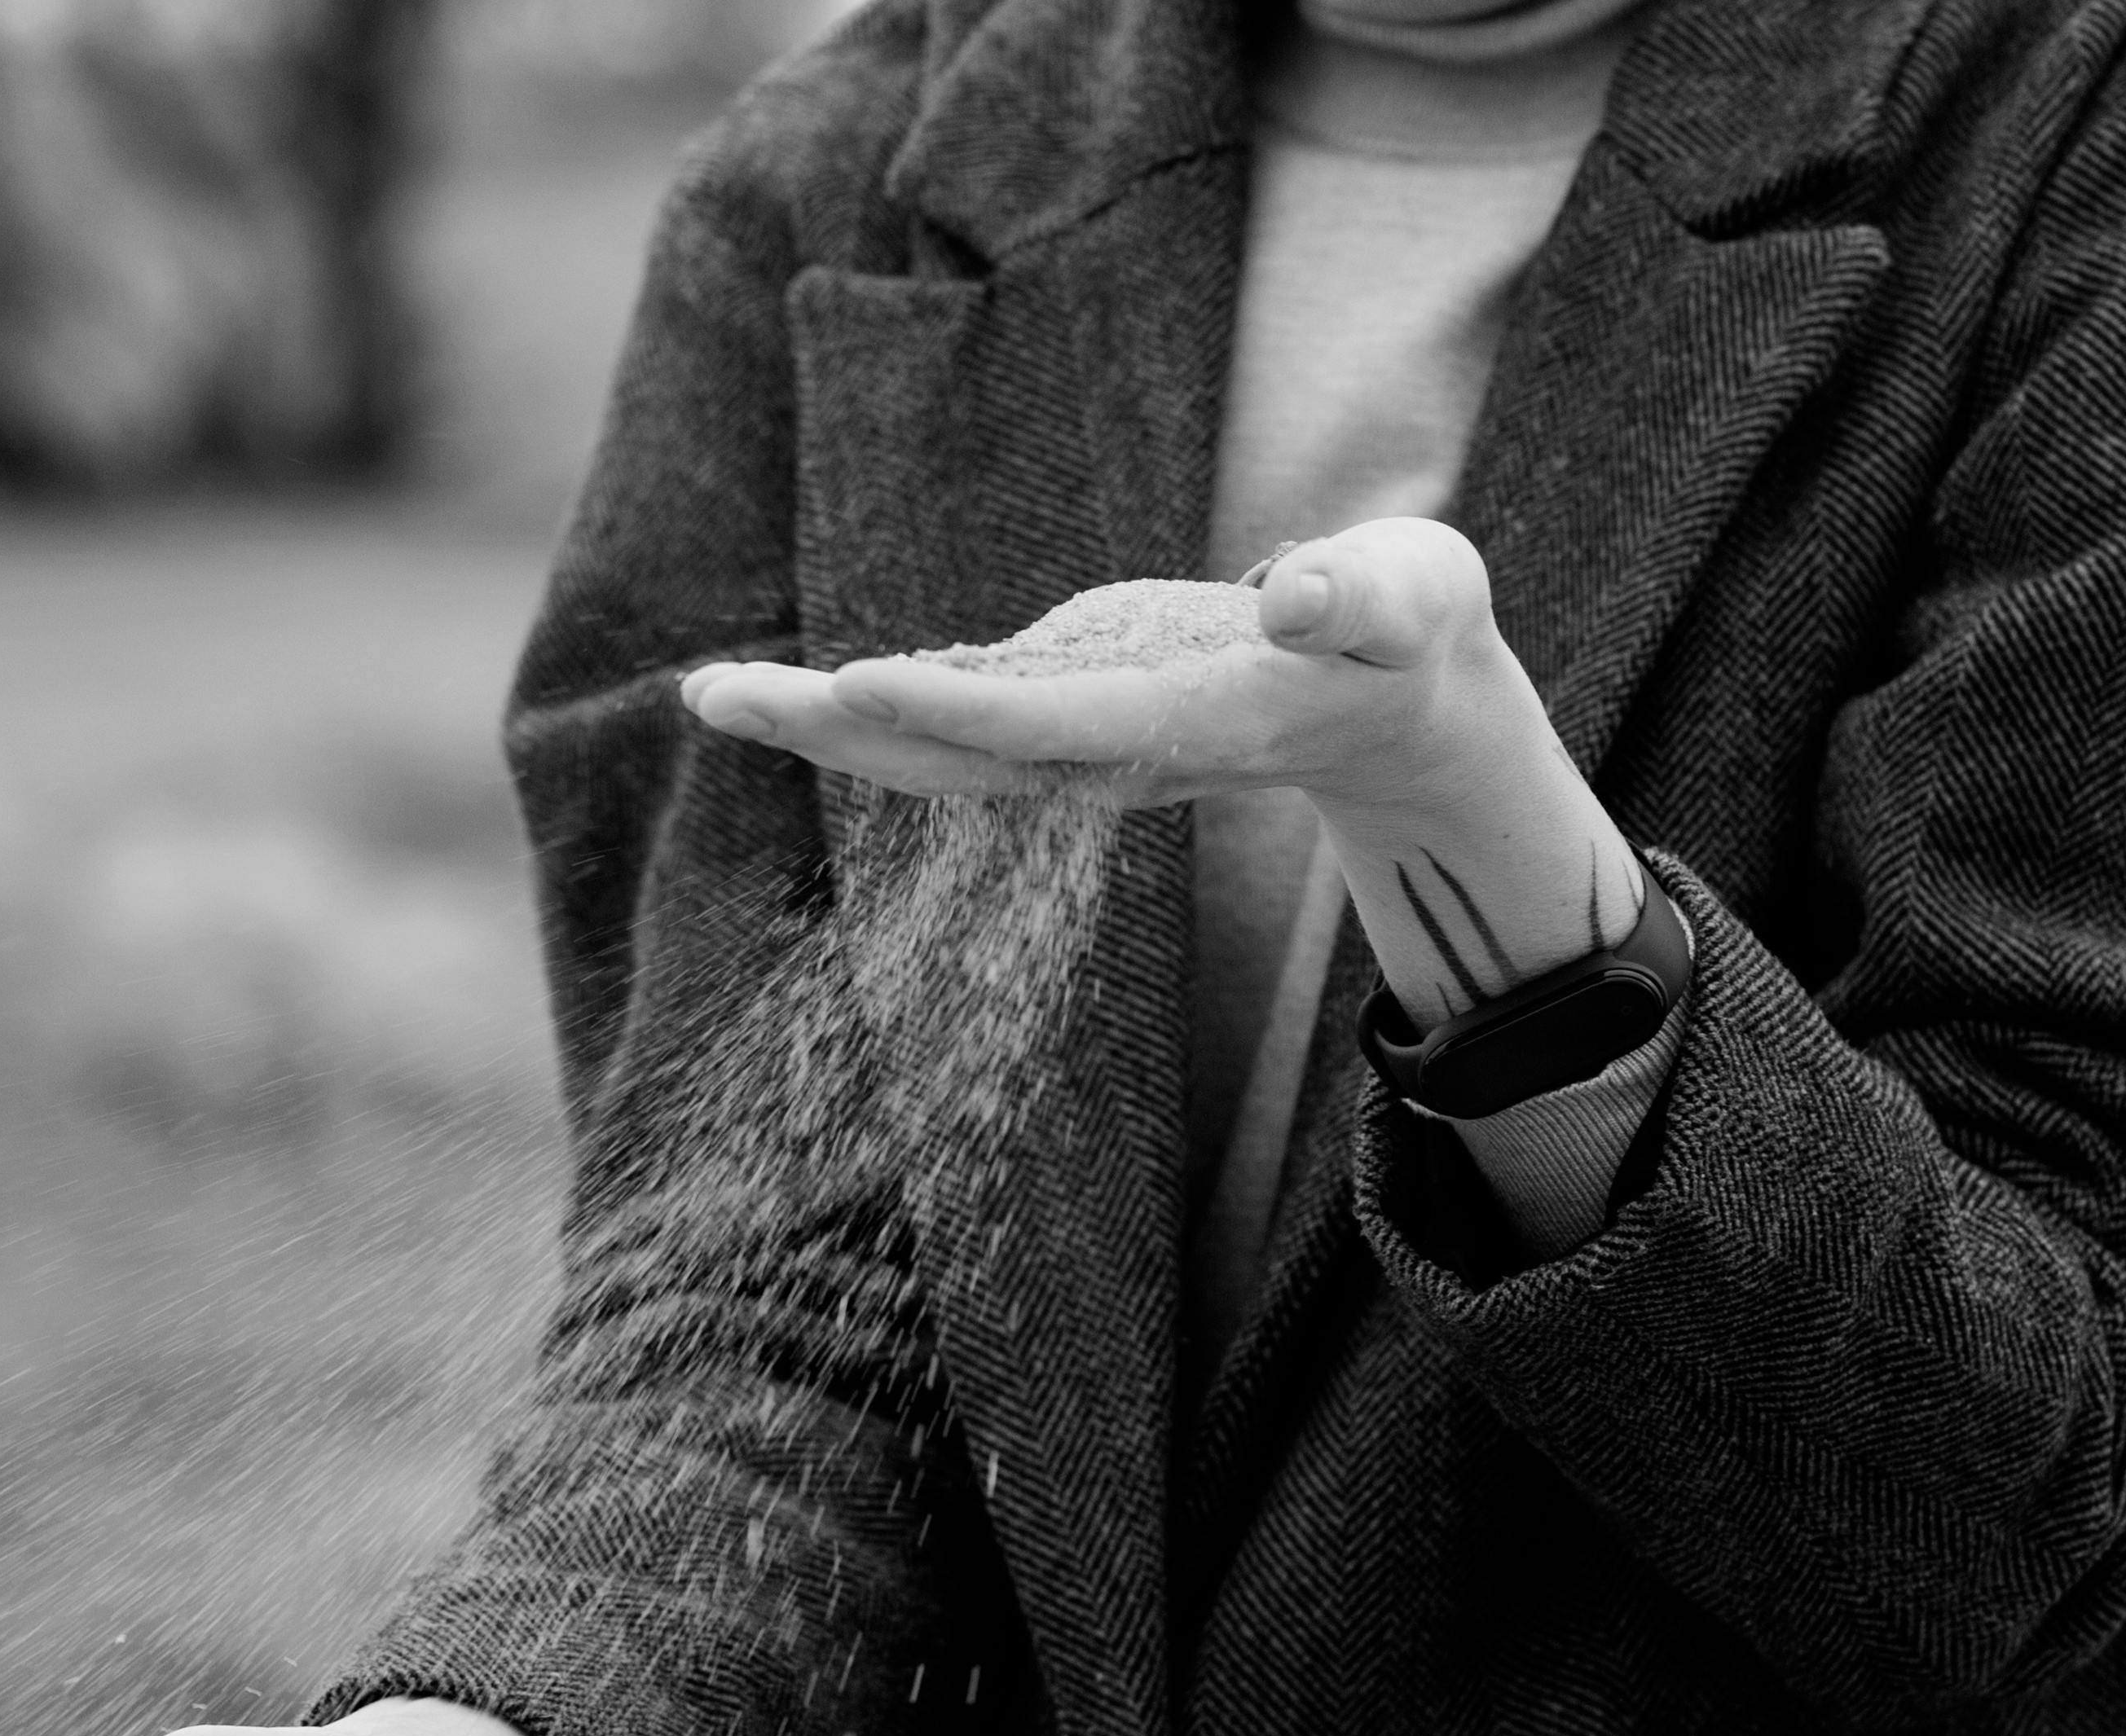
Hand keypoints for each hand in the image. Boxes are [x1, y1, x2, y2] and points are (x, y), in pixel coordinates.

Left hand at [681, 518, 1642, 1029]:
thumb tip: (1293, 593)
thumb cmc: (1411, 633)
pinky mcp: (1061, 697)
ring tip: (710, 695)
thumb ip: (1363, 594)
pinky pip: (942, 712)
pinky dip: (859, 706)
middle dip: (842, 730)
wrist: (1396, 698)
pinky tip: (773, 694)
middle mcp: (1114, 743)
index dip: (963, 710)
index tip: (865, 684)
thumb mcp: (1416, 593)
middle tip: (722, 697)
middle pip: (960, 753)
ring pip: (932, 742)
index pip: (1060, 722)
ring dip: (823, 726)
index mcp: (1190, 718)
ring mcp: (1078, 728)